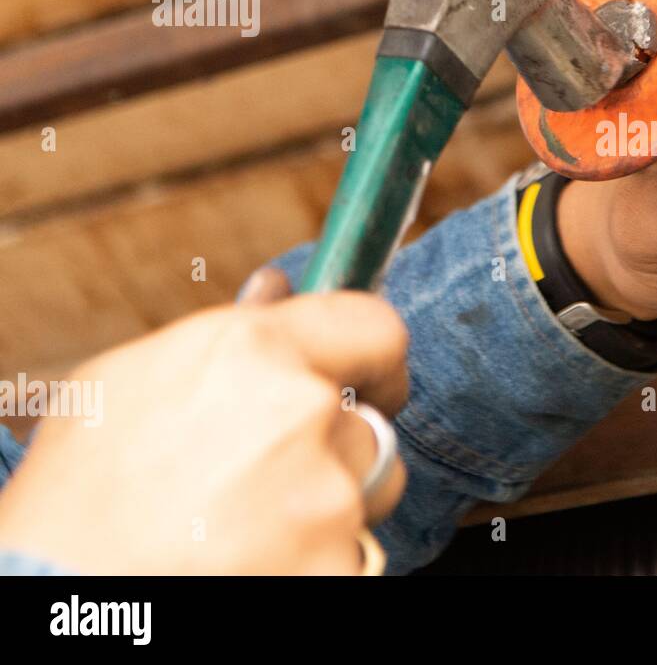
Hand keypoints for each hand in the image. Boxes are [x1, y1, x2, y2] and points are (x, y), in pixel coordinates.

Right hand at [0, 272, 408, 573]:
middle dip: (332, 452)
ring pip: (366, 493)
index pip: (377, 329)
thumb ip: (226, 335)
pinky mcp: (337, 566)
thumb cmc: (74, 496)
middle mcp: (303, 413)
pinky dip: (313, 564)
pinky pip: (351, 555)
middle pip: (368, 426)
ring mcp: (326, 497)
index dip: (376, 359)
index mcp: (254, 352)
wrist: (50, 596)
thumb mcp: (125, 385)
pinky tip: (250, 567)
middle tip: (262, 484)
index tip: (370, 383)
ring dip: (328, 509)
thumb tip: (277, 288)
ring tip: (246, 531)